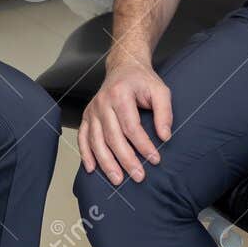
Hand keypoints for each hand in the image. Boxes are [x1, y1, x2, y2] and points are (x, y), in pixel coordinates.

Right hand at [77, 52, 172, 184]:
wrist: (123, 66)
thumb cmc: (142, 80)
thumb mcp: (160, 90)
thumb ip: (164, 113)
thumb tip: (164, 137)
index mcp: (120, 94)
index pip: (131, 126)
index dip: (143, 145)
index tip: (155, 159)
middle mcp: (102, 102)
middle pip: (113, 137)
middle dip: (126, 159)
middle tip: (139, 177)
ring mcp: (92, 110)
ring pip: (96, 141)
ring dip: (106, 163)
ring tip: (118, 180)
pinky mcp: (86, 116)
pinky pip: (82, 138)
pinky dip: (85, 154)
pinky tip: (92, 169)